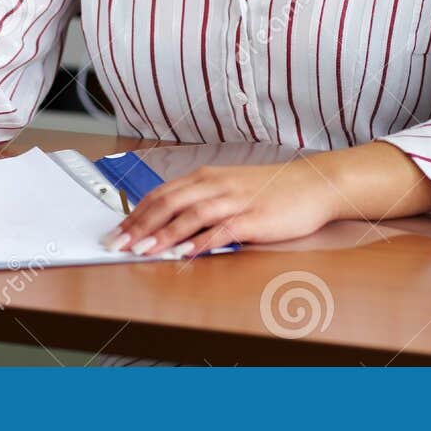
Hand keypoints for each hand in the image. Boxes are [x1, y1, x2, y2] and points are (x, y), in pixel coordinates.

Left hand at [104, 159, 341, 257]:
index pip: (162, 194)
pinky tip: (185, 252)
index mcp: (207, 178)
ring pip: (191, 214)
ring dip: (163, 233)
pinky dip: (201, 241)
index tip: (117, 231)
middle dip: (140, 225)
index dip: (136, 213)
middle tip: (118, 244)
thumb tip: (170, 225)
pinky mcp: (254, 218)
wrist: (313, 184)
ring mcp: (235, 201)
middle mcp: (216, 185)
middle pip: (169, 203)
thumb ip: (203, 203)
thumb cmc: (272, 190)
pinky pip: (222, 229)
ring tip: (142, 250)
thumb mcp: (231, 189)